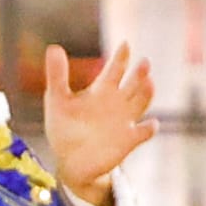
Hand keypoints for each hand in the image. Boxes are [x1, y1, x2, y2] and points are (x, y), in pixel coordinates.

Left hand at [43, 41, 156, 205]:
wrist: (70, 162)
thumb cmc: (64, 128)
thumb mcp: (57, 100)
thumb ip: (57, 75)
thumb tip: (53, 47)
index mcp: (101, 90)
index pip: (115, 69)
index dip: (121, 57)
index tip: (125, 44)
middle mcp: (117, 103)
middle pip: (133, 83)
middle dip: (139, 74)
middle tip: (144, 63)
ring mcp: (124, 121)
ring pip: (141, 103)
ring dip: (146, 94)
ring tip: (149, 83)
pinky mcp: (128, 141)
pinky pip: (142, 133)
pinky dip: (148, 129)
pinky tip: (151, 124)